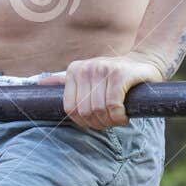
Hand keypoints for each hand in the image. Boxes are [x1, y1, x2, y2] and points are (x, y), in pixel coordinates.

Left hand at [38, 54, 165, 130]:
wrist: (145, 61)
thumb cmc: (114, 74)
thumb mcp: (87, 75)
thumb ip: (64, 81)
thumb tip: (39, 84)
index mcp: (74, 70)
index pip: (71, 108)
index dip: (83, 122)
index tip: (96, 122)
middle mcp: (86, 68)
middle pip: (85, 111)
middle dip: (99, 123)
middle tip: (110, 122)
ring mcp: (103, 69)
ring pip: (99, 110)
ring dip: (110, 122)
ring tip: (118, 118)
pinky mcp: (120, 74)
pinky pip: (113, 105)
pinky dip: (119, 116)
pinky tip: (124, 116)